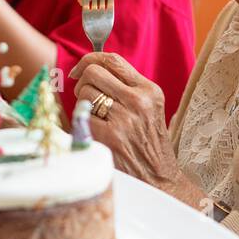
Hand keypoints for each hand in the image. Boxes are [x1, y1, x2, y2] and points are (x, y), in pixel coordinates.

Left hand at [70, 52, 199, 203]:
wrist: (159, 179)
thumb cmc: (149, 142)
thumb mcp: (148, 108)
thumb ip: (126, 87)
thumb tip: (90, 68)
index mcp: (148, 90)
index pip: (112, 60)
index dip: (89, 59)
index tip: (80, 69)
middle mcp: (138, 101)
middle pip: (93, 73)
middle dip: (82, 83)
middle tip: (87, 98)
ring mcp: (124, 119)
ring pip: (84, 94)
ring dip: (83, 105)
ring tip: (95, 119)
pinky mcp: (110, 137)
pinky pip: (81, 117)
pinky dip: (82, 123)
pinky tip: (94, 133)